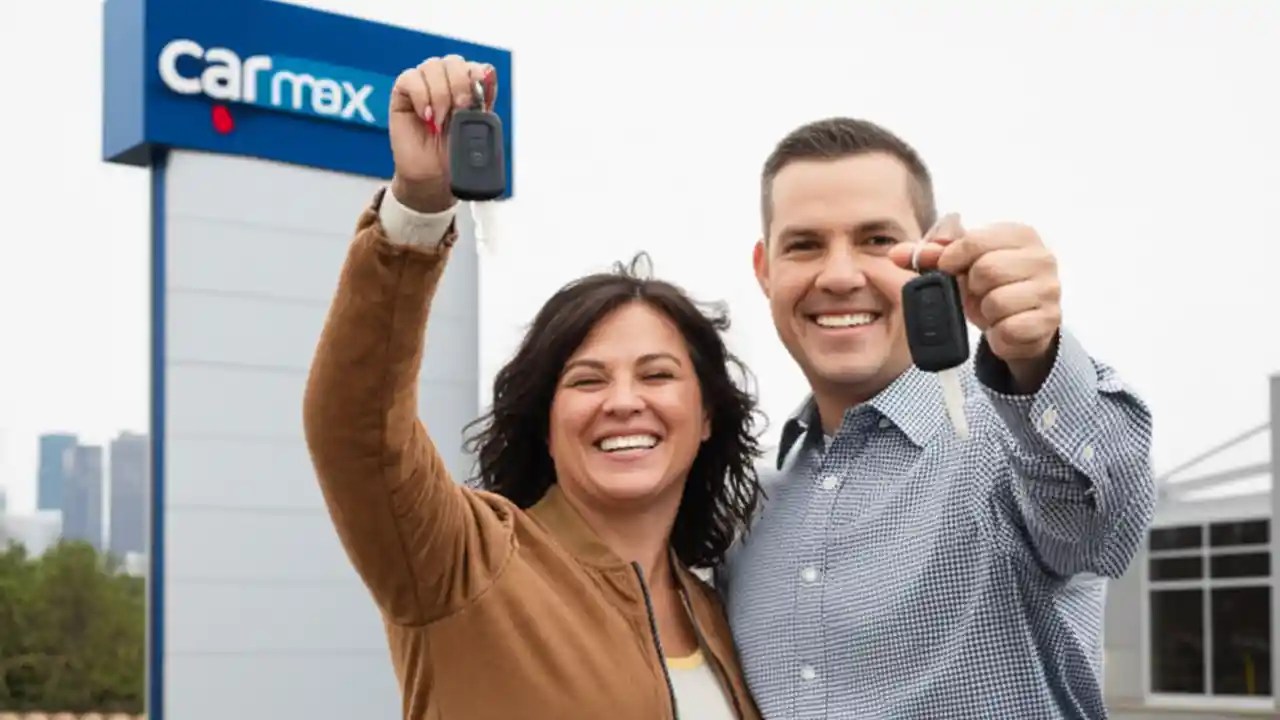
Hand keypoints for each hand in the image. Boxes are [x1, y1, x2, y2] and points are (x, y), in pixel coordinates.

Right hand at [388, 55, 497, 212]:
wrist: (434, 178)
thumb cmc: (454, 154)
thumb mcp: (476, 129)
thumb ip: (483, 100)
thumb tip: (489, 71)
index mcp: (469, 89)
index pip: (474, 66)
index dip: (477, 75)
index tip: (479, 95)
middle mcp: (447, 82)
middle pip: (454, 62)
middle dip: (460, 84)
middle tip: (460, 109)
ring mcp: (425, 85)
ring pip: (433, 66)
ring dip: (440, 93)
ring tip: (440, 120)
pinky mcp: (403, 93)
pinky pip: (410, 78)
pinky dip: (421, 95)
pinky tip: (426, 116)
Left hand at [890, 217, 1061, 384]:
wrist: (1018, 323)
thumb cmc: (988, 287)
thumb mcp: (959, 267)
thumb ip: (929, 256)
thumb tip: (896, 253)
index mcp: (1020, 234)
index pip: (976, 239)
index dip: (952, 257)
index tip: (947, 267)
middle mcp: (1042, 258)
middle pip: (987, 269)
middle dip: (972, 286)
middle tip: (976, 291)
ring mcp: (1049, 290)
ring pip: (997, 301)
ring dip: (984, 310)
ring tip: (991, 308)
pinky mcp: (1048, 321)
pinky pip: (1009, 328)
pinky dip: (997, 332)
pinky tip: (1002, 325)